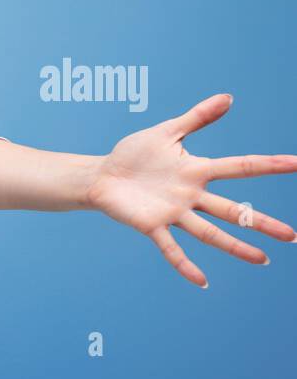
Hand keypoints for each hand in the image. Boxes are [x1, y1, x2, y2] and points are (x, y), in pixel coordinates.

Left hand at [83, 93, 296, 286]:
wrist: (102, 175)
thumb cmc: (133, 155)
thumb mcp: (166, 131)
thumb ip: (197, 118)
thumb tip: (228, 97)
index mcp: (197, 171)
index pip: (241, 167)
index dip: (270, 165)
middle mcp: (191, 195)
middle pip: (234, 209)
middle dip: (262, 222)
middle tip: (293, 236)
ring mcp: (173, 213)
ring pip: (210, 233)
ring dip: (236, 246)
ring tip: (262, 260)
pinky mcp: (151, 225)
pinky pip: (170, 248)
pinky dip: (184, 265)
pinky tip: (202, 281)